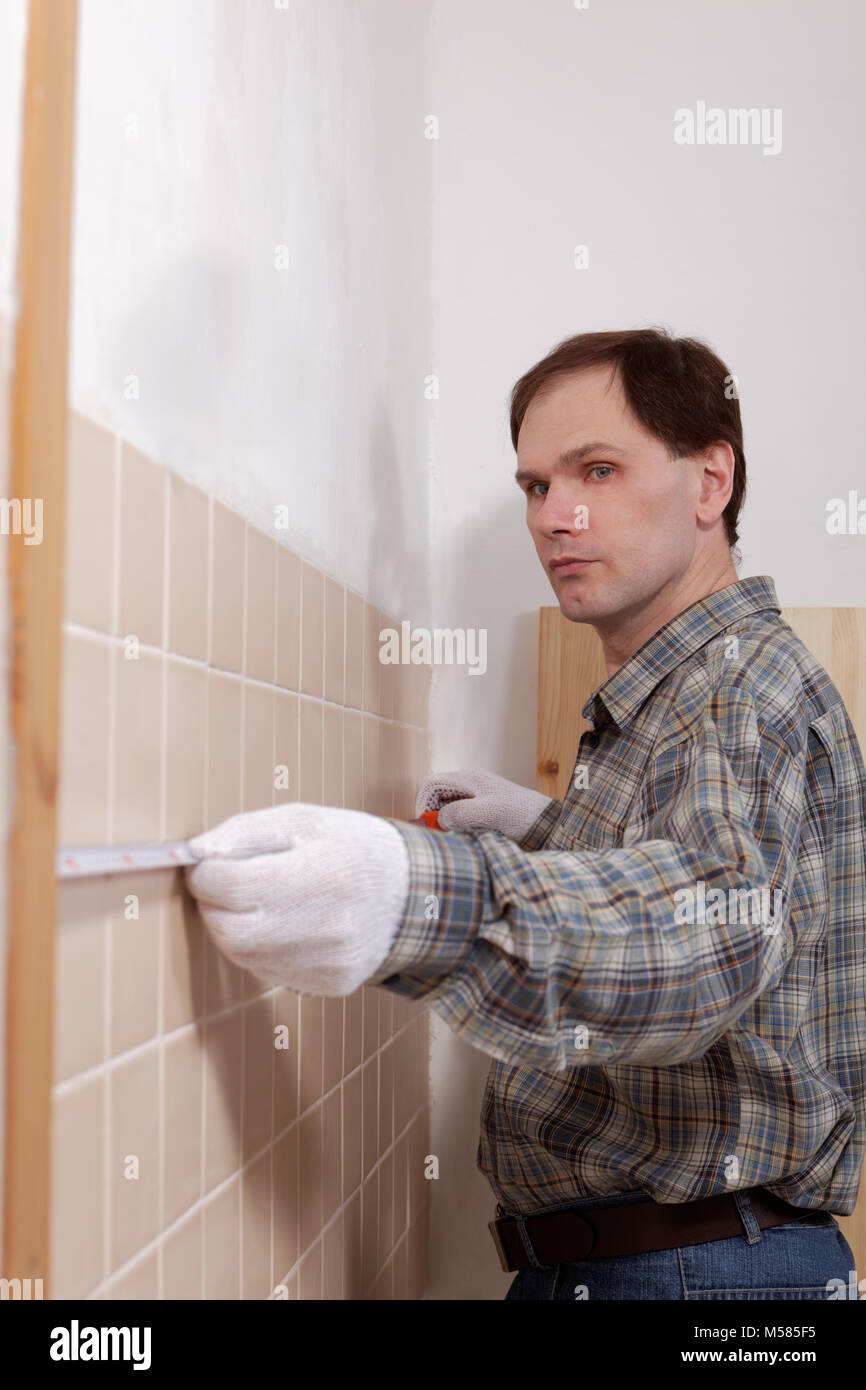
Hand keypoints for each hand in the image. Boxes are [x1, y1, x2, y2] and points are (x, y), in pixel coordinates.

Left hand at [183, 803, 409, 995]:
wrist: (413, 893)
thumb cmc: (355, 848)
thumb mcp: (305, 820)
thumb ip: (245, 831)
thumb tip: (195, 852)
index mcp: (321, 875)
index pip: (230, 887)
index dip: (204, 874)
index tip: (204, 864)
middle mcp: (326, 927)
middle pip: (228, 930)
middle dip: (212, 905)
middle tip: (223, 884)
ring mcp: (327, 963)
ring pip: (242, 955)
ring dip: (233, 926)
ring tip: (258, 901)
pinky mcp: (328, 985)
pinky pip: (266, 971)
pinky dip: (260, 947)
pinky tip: (282, 924)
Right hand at [415, 769, 554, 839]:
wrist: (549, 824)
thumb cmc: (523, 813)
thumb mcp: (490, 812)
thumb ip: (461, 812)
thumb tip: (440, 819)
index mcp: (468, 779)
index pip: (431, 784)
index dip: (423, 803)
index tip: (427, 824)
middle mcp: (469, 787)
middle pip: (437, 799)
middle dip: (434, 817)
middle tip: (441, 835)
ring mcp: (475, 800)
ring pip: (447, 812)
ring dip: (447, 826)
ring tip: (458, 838)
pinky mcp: (482, 814)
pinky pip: (460, 821)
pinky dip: (459, 831)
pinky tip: (469, 839)